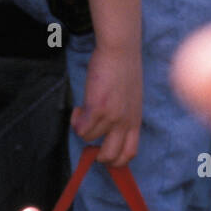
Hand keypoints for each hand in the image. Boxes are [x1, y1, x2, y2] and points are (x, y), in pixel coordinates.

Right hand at [71, 44, 141, 167]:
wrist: (120, 50)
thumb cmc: (123, 69)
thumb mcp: (131, 98)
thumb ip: (124, 115)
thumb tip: (109, 129)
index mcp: (135, 120)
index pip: (129, 153)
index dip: (116, 160)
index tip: (104, 154)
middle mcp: (125, 122)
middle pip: (111, 156)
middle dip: (97, 155)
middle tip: (89, 140)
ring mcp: (112, 117)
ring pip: (90, 139)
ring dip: (82, 129)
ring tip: (83, 112)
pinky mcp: (98, 109)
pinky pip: (81, 128)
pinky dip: (76, 121)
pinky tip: (78, 109)